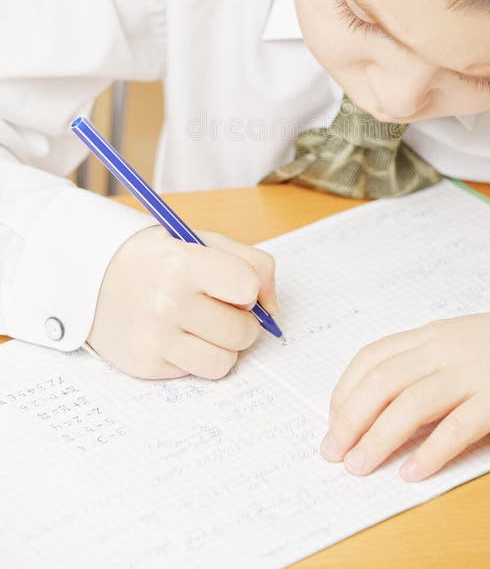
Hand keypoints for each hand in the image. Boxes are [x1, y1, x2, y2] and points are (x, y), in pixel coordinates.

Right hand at [87, 226, 277, 379]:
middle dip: (241, 321)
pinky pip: (196, 372)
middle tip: (220, 308)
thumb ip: (250, 263)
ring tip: (205, 326)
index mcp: (183, 263)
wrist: (91, 276)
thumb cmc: (156, 258)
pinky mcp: (145, 366)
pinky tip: (177, 335)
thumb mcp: (201, 241)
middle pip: (242, 331)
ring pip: (225, 362)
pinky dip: (195, 357)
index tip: (232, 285)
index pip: (248, 288)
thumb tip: (274, 309)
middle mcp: (167, 303)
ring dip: (224, 346)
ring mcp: (154, 338)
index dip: (248, 288)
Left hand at [321, 312, 489, 480]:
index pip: (372, 358)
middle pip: (384, 381)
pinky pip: (458, 427)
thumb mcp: (448, 344)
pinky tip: (411, 472)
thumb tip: (366, 405)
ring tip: (360, 466)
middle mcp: (443, 352)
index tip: (332, 422)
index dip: (345, 391)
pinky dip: (430, 451)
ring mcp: (472, 374)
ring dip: (380, 438)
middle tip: (334, 451)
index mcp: (426, 337)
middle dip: (351, 418)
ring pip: (413, 403)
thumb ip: (413, 365)